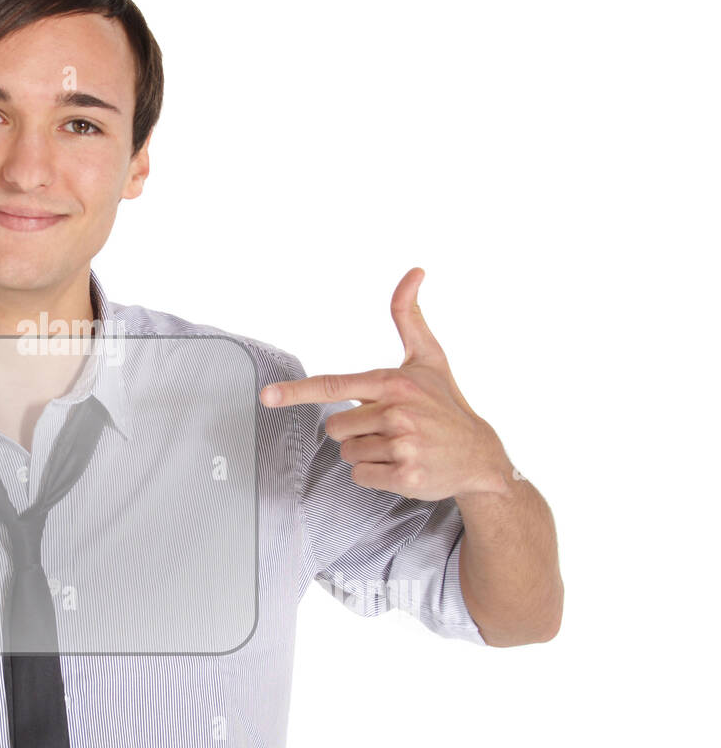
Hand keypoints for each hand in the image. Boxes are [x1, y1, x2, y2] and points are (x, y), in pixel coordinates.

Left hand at [259, 267, 509, 500]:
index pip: (334, 385)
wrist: (481, 456)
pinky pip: (361, 476)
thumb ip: (409, 316)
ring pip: (348, 453)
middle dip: (355, 430)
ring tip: (400, 446)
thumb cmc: (446, 404)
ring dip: (368, 453)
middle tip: (390, 428)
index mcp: (394, 382)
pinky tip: (403, 465)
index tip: (266, 396)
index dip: (296, 391)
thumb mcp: (429, 357)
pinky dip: (377, 475)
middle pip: (335, 427)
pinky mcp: (407, 476)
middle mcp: (398, 412)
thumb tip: (414, 271)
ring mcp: (403, 445)